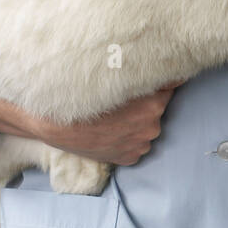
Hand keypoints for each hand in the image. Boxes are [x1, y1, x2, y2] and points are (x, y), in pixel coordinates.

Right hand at [31, 81, 182, 166]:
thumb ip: (141, 72)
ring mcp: (141, 144)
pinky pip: (134, 145)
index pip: (170, 86)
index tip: (151, 80)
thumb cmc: (84, 94)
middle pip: (156, 108)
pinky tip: (110, 132)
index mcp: (154, 103)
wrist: (57, 122)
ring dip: (136, 123)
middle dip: (145, 103)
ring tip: (113, 117)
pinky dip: (126, 139)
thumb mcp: (114, 75)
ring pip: (145, 128)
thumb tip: (167, 69)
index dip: (159, 82)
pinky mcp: (129, 158)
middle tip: (123, 100)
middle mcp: (152, 125)